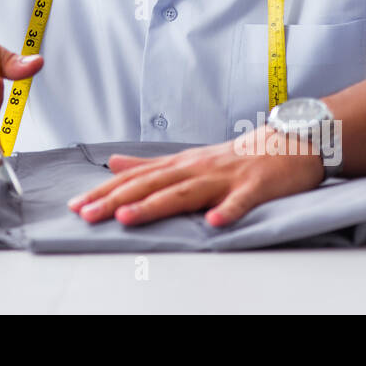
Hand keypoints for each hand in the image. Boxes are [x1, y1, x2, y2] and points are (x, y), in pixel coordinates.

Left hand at [66, 126, 324, 226]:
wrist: (288, 142)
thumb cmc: (235, 157)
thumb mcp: (187, 158)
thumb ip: (149, 164)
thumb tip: (113, 164)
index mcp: (180, 164)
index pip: (136, 179)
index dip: (105, 192)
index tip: (77, 206)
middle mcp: (196, 168)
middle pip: (152, 185)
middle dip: (117, 200)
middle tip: (88, 215)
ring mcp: (224, 177)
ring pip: (186, 192)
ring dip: (156, 205)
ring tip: (127, 218)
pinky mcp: (254, 186)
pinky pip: (240, 201)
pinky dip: (227, 210)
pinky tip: (213, 222)